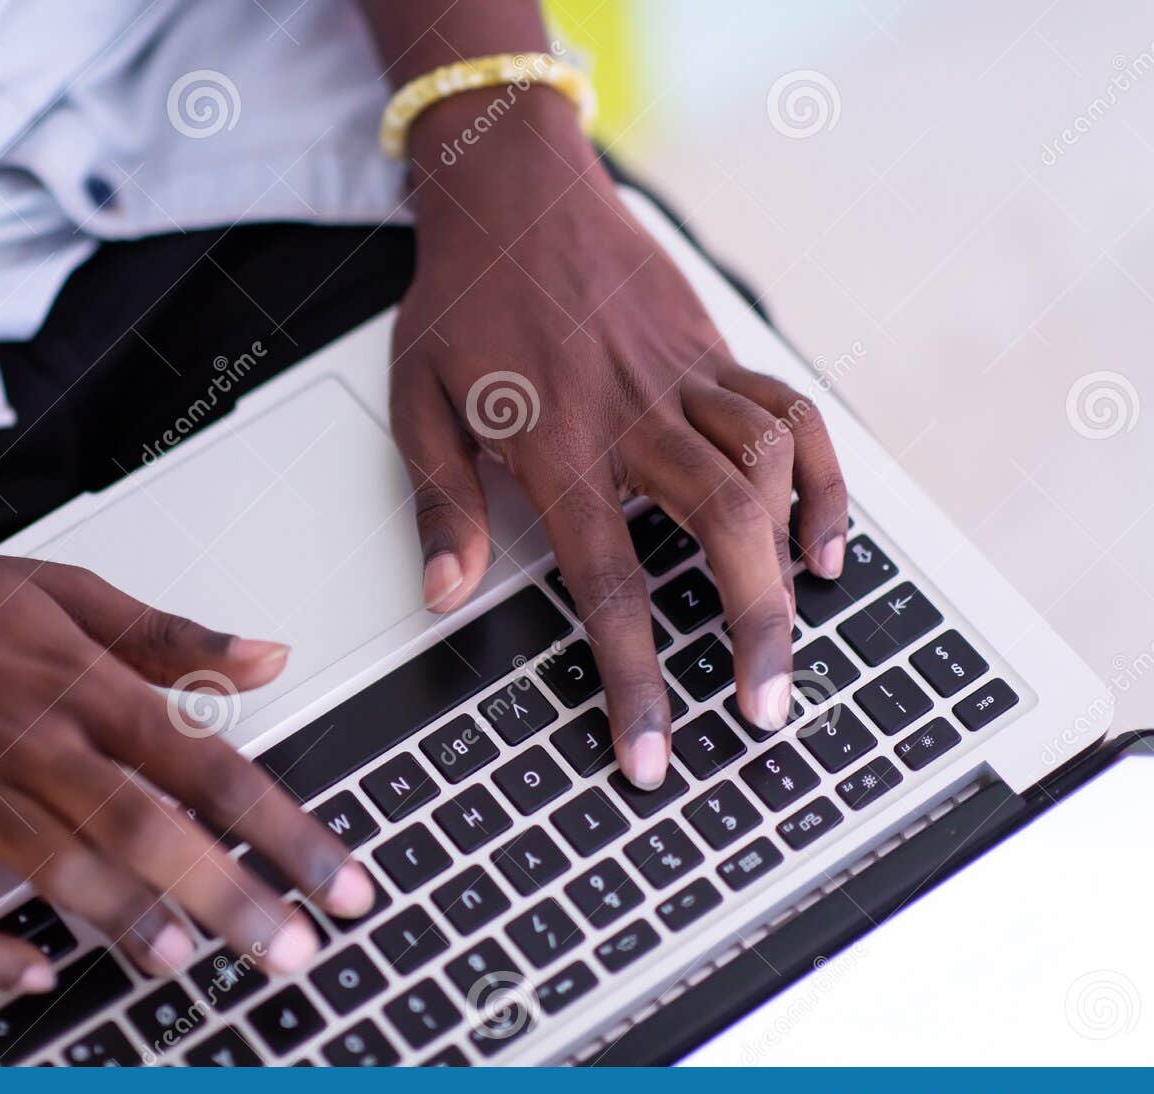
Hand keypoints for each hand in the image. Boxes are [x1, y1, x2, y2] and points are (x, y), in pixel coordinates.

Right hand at [0, 536, 372, 990]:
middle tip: (291, 950)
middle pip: (151, 830)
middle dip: (231, 897)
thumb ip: (169, 634)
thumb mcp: (61, 588)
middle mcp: (34, 745)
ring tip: (183, 960)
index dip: (285, 828)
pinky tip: (38, 970)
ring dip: (128, 922)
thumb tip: (265, 655)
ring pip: (62, 872)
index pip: (210, 764)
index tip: (339, 880)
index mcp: (84, 686)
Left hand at [390, 88, 847, 788]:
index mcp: (556, 445)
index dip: (635, 681)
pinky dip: (822, 480)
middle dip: (753, 633)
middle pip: (722, 530)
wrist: (515, 193)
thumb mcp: (417, 402)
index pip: (607, 584)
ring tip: (789, 641)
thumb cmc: (461, 301)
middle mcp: (634, 417)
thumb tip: (446, 595)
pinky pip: (793, 415)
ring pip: (772, 470)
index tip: (652, 754)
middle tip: (763, 713)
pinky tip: (822, 542)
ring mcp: (686, 380)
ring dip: (791, 563)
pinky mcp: (717, 354)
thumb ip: (440, 503)